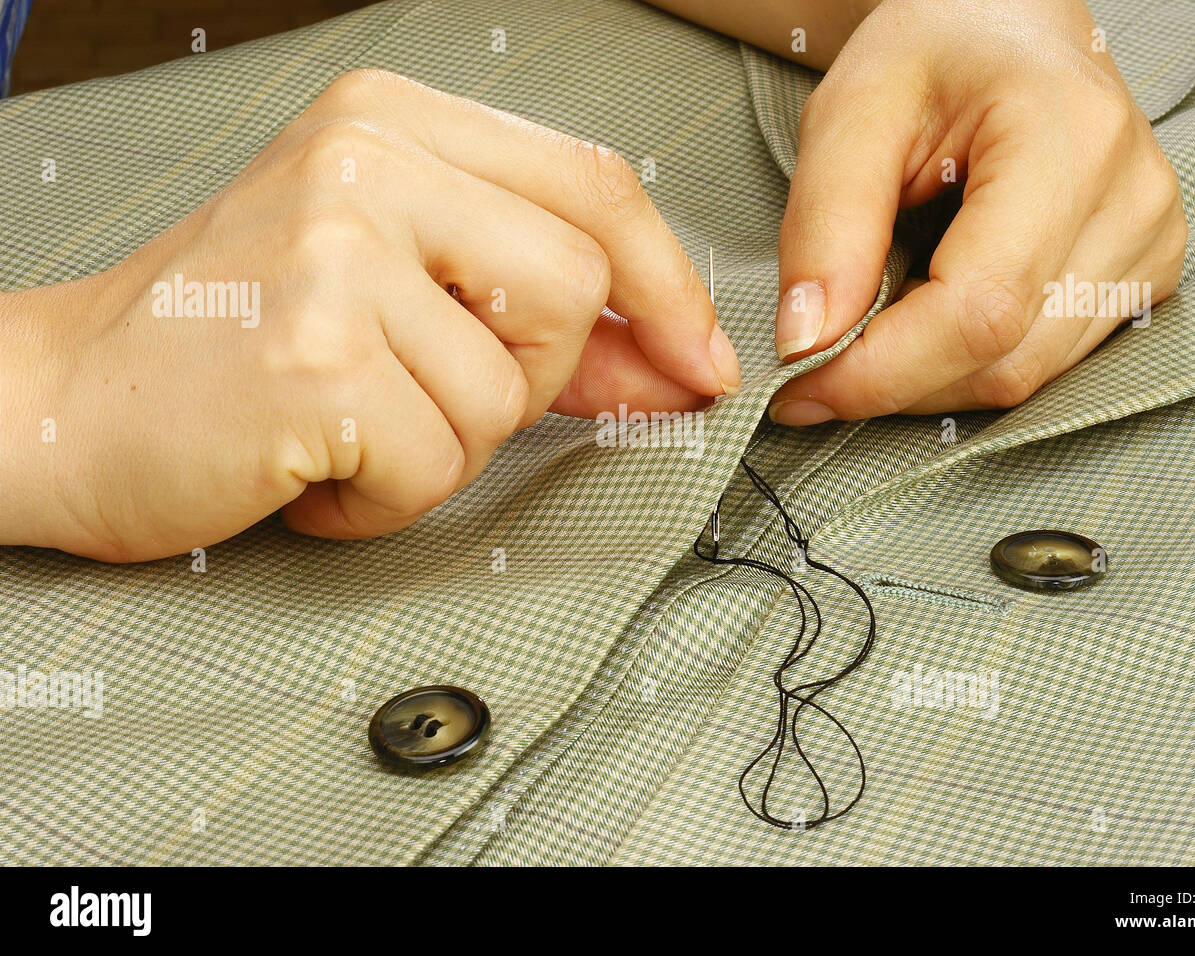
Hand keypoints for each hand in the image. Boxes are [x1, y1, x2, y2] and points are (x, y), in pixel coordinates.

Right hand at [0, 69, 738, 560]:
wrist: (64, 405)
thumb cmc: (231, 346)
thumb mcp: (391, 288)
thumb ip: (533, 310)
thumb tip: (674, 359)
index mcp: (391, 123)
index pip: (594, 186)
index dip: (666, 284)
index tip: (694, 359)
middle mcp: (364, 162)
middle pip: (571, 287)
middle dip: (525, 377)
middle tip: (421, 393)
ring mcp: (335, 249)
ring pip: (507, 392)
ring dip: (442, 445)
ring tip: (348, 427)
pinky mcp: (316, 352)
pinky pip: (438, 462)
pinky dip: (385, 497)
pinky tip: (314, 465)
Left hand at [768, 0, 1186, 424]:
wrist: (1003, 19)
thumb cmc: (933, 49)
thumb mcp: (851, 112)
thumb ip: (824, 228)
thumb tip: (807, 344)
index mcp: (1070, 139)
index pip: (980, 309)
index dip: (881, 371)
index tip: (799, 387)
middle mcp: (1132, 201)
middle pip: (1002, 359)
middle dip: (892, 379)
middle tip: (818, 350)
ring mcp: (1149, 244)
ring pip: (1021, 378)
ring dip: (926, 373)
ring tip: (883, 299)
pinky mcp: (1140, 275)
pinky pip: (1040, 363)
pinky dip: (964, 359)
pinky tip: (932, 303)